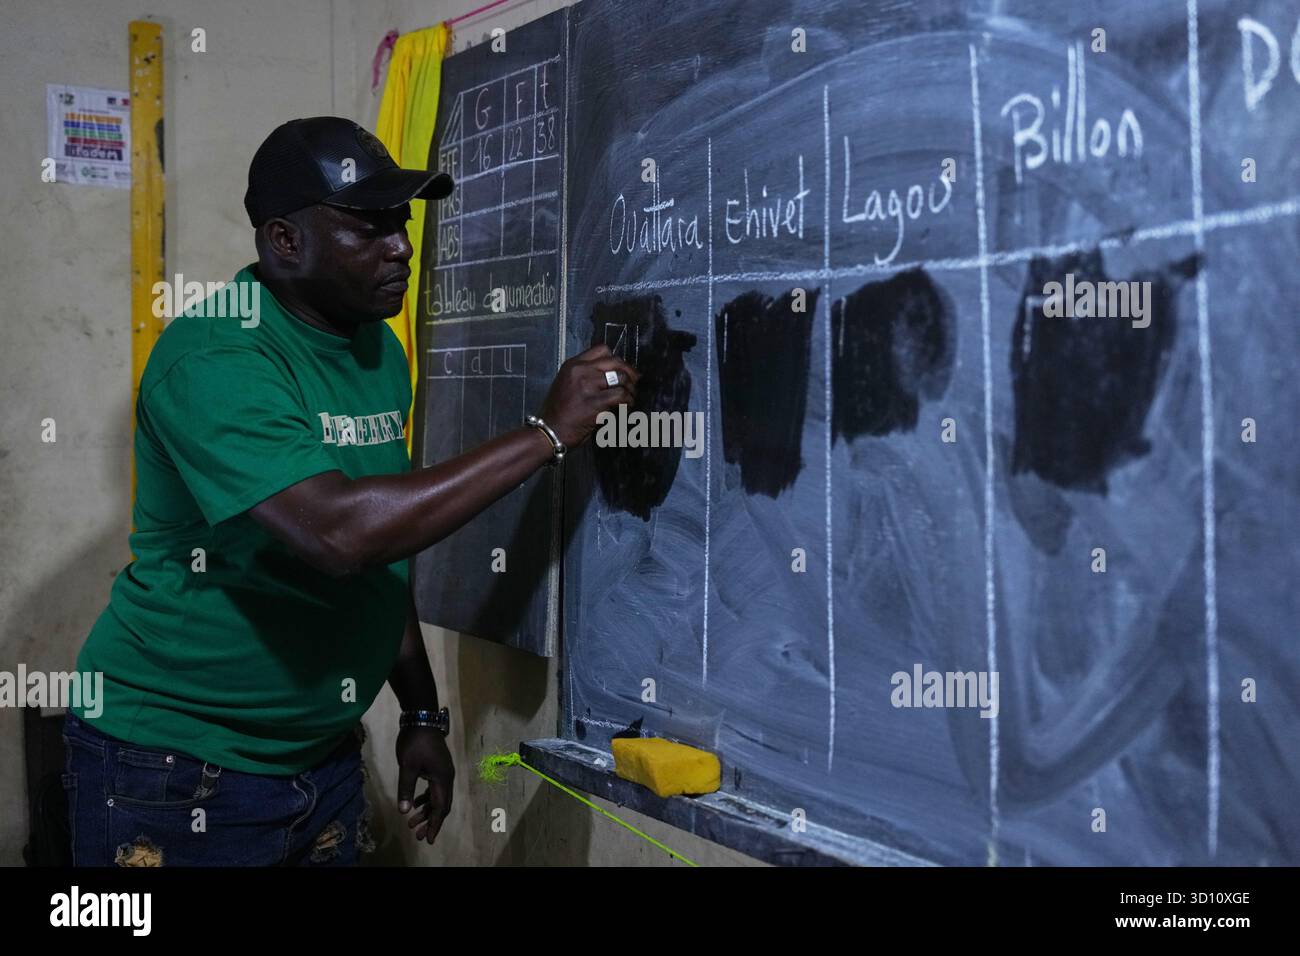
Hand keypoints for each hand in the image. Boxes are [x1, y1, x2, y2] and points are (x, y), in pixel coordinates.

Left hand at [396, 725, 453, 844]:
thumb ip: (406, 789)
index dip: (434, 824)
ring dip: (426, 810)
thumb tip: (404, 811)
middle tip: (416, 834)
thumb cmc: (415, 743)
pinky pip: (434, 789)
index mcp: (442, 778)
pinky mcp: (437, 767)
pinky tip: (416, 804)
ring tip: (412, 823)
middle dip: (430, 821)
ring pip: (437, 797)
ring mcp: (443, 772)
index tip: (427, 839)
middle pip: (441, 805)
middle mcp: (446, 777)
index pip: (440, 807)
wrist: (422, 720)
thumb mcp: (407, 766)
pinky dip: (426, 799)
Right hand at [539, 344, 639, 447]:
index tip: (622, 370)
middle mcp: (580, 371)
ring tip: (629, 398)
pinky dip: (628, 402)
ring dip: (630, 389)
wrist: (550, 430)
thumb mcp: (566, 383)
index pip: (602, 350)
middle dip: (630, 372)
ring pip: (621, 378)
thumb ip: (585, 375)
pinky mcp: (595, 402)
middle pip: (615, 361)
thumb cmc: (559, 412)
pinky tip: (625, 408)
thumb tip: (612, 374)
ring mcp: (588, 385)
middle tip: (634, 382)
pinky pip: (621, 395)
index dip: (617, 360)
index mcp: (573, 364)